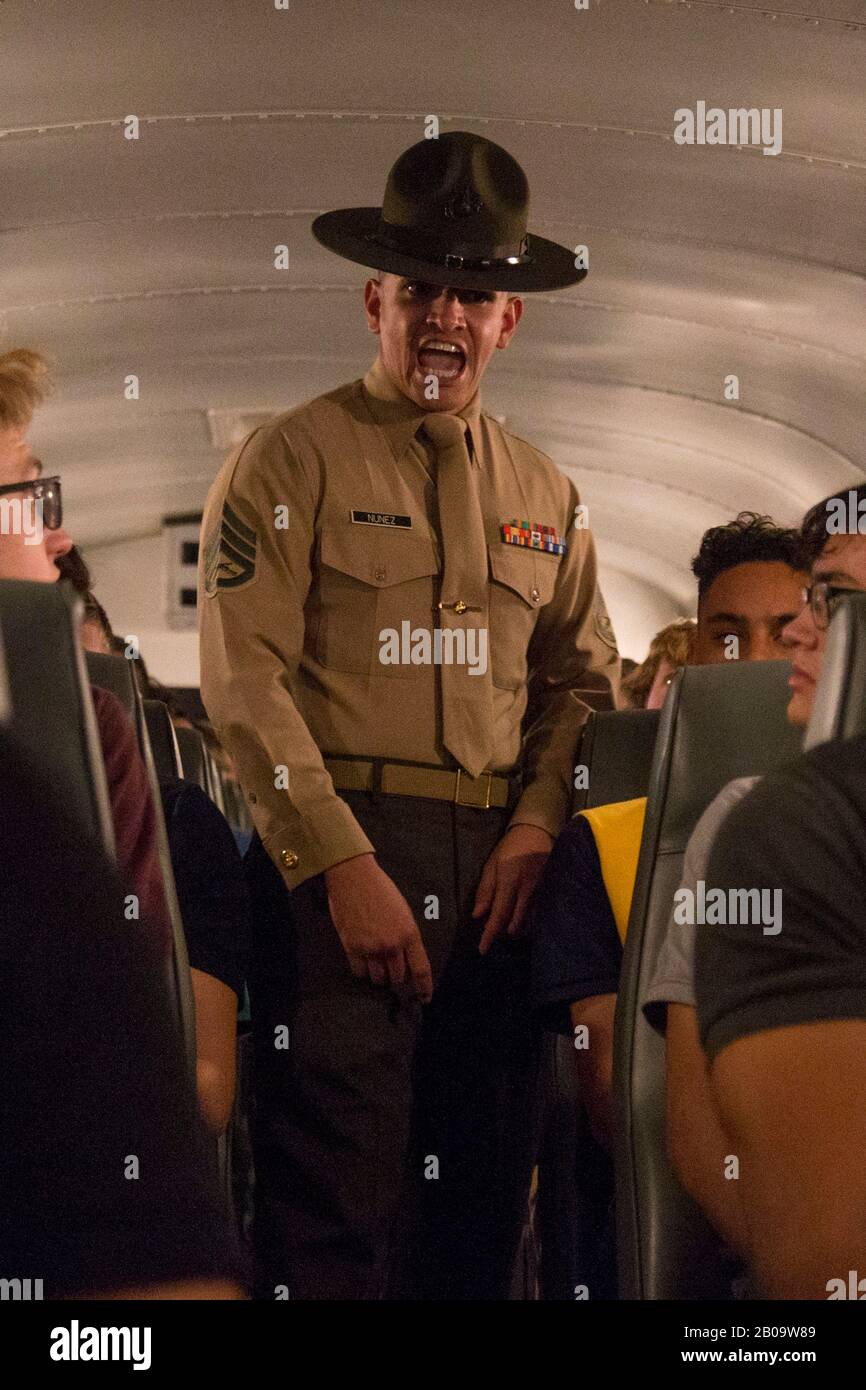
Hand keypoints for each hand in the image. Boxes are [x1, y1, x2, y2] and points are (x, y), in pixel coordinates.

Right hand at [324, 854, 432, 1002]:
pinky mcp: (352, 947)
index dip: (424, 988)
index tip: (425, 999)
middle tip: (392, 970)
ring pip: (378, 978)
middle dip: (397, 978)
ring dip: (379, 976)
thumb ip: (406, 936)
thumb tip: (405, 958)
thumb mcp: (403, 912)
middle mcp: (392, 944)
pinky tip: (363, 962)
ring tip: (376, 965)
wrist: (354, 877)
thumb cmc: (381, 889)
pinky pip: (359, 972)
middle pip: (398, 977)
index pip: (420, 969)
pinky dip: (362, 971)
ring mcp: (371, 948)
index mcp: (409, 933)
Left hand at [472, 824, 553, 954]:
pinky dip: (530, 921)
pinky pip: (540, 914)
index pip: (498, 915)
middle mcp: (527, 889)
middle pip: (515, 923)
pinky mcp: (552, 891)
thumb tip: (477, 915)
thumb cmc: (510, 848)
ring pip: (529, 921)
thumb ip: (485, 890)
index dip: (490, 934)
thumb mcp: (492, 865)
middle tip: (495, 931)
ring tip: (508, 925)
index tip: (483, 950)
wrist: (538, 832)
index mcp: (509, 881)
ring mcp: (542, 891)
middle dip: (503, 932)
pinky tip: (525, 920)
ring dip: (517, 928)